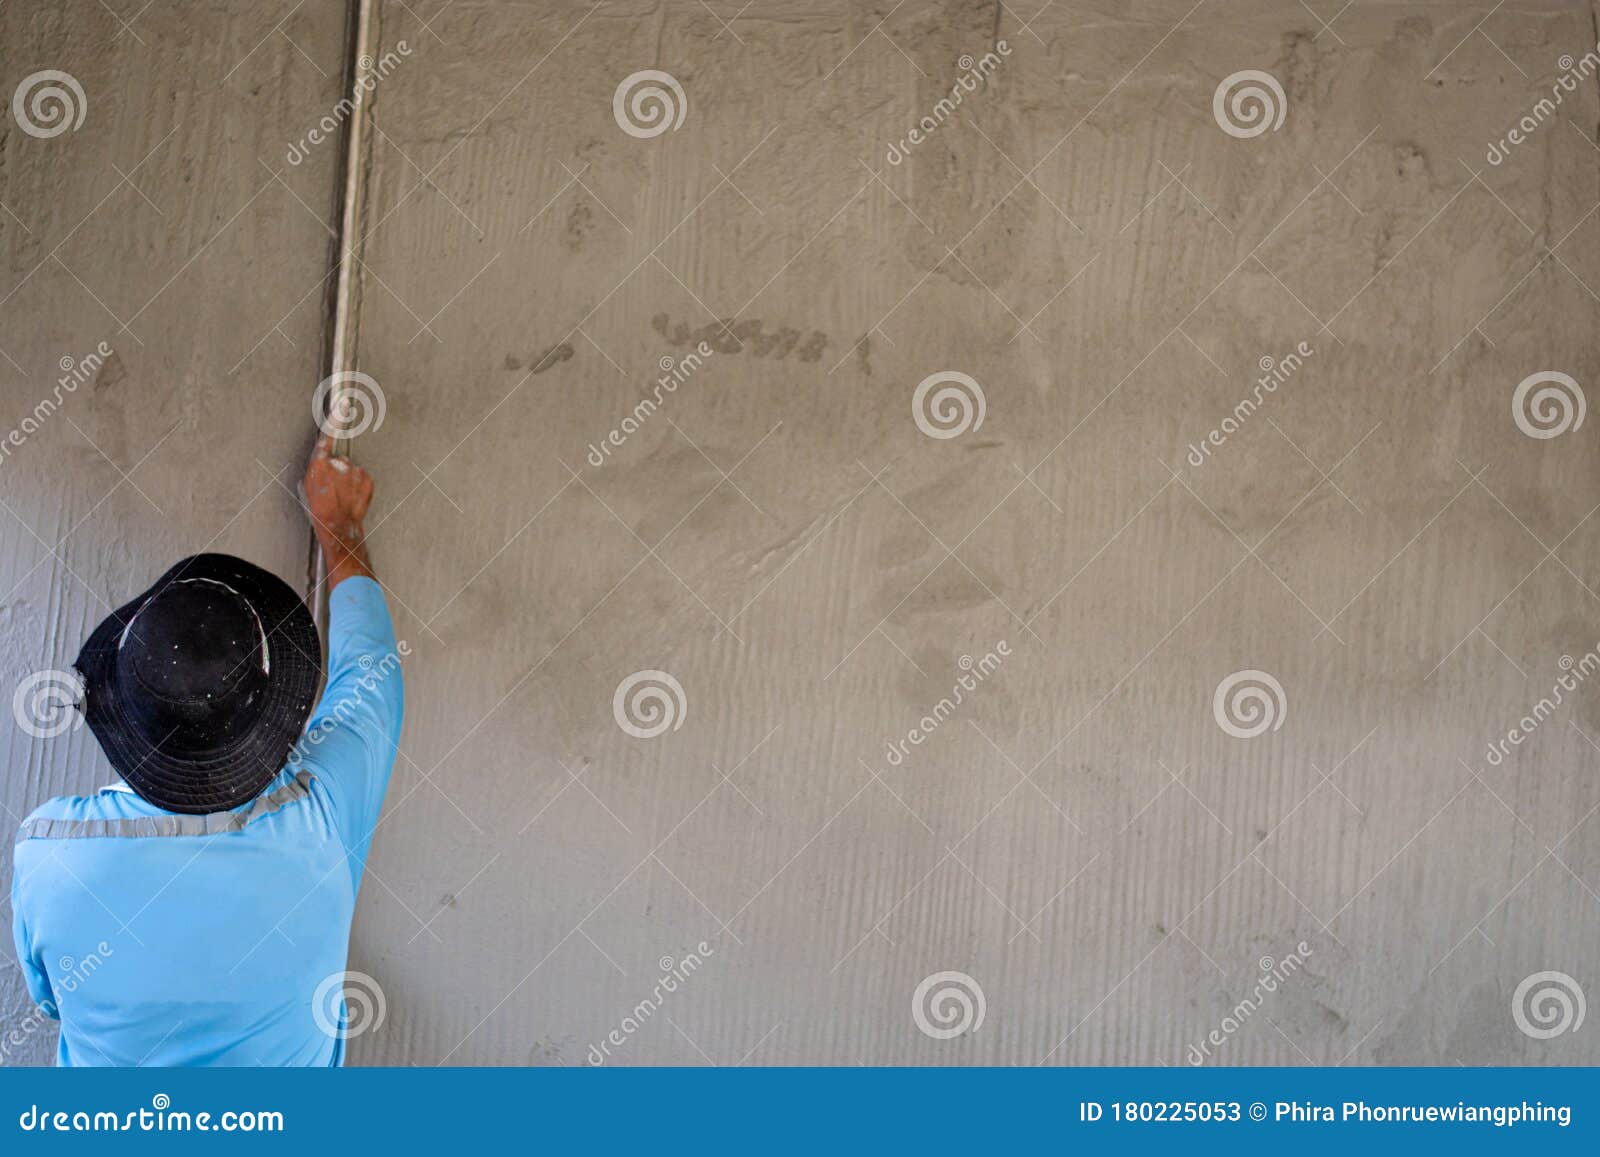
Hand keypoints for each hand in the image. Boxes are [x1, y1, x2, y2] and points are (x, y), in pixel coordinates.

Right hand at [303, 429, 375, 586]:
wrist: (337, 524)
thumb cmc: (317, 508)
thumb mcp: (306, 486)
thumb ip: (317, 468)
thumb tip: (324, 464)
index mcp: (319, 463)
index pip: (327, 435)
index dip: (336, 417)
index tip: (344, 401)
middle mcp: (338, 463)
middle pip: (339, 461)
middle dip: (337, 472)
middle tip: (333, 490)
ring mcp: (354, 470)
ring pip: (350, 470)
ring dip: (348, 480)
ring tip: (342, 496)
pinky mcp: (367, 479)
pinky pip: (361, 478)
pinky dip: (357, 486)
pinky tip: (351, 497)